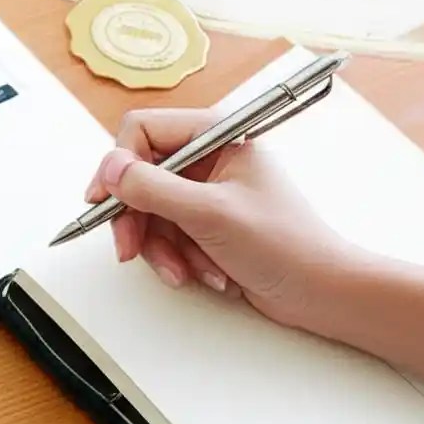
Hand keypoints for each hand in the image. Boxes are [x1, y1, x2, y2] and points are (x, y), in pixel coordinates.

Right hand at [84, 108, 352, 326]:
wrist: (319, 292)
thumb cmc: (285, 245)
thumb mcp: (210, 213)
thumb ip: (153, 188)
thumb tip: (110, 169)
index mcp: (216, 135)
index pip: (142, 131)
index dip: (118, 165)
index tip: (104, 200)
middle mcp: (207, 157)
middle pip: (139, 175)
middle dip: (136, 218)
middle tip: (130, 249)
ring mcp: (204, 190)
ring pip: (148, 210)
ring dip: (160, 246)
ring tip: (183, 270)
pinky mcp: (202, 222)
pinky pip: (165, 234)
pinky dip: (175, 257)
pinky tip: (201, 272)